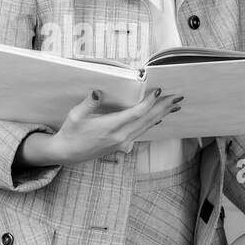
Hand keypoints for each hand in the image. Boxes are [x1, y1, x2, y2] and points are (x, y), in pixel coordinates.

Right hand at [45, 87, 183, 165]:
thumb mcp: (75, 116)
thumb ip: (89, 103)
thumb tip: (98, 92)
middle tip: (177, 97)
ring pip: (146, 127)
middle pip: (147, 120)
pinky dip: (151, 123)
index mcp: (110, 127)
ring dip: (161, 115)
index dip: (149, 102)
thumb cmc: (70, 133)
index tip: (159, 91)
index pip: (136, 113)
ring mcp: (122, 142)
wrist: (67, 154)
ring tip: (174, 106)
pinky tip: (158, 119)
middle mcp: (120, 136)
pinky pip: (140, 132)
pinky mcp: (121, 145)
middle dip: (163, 107)